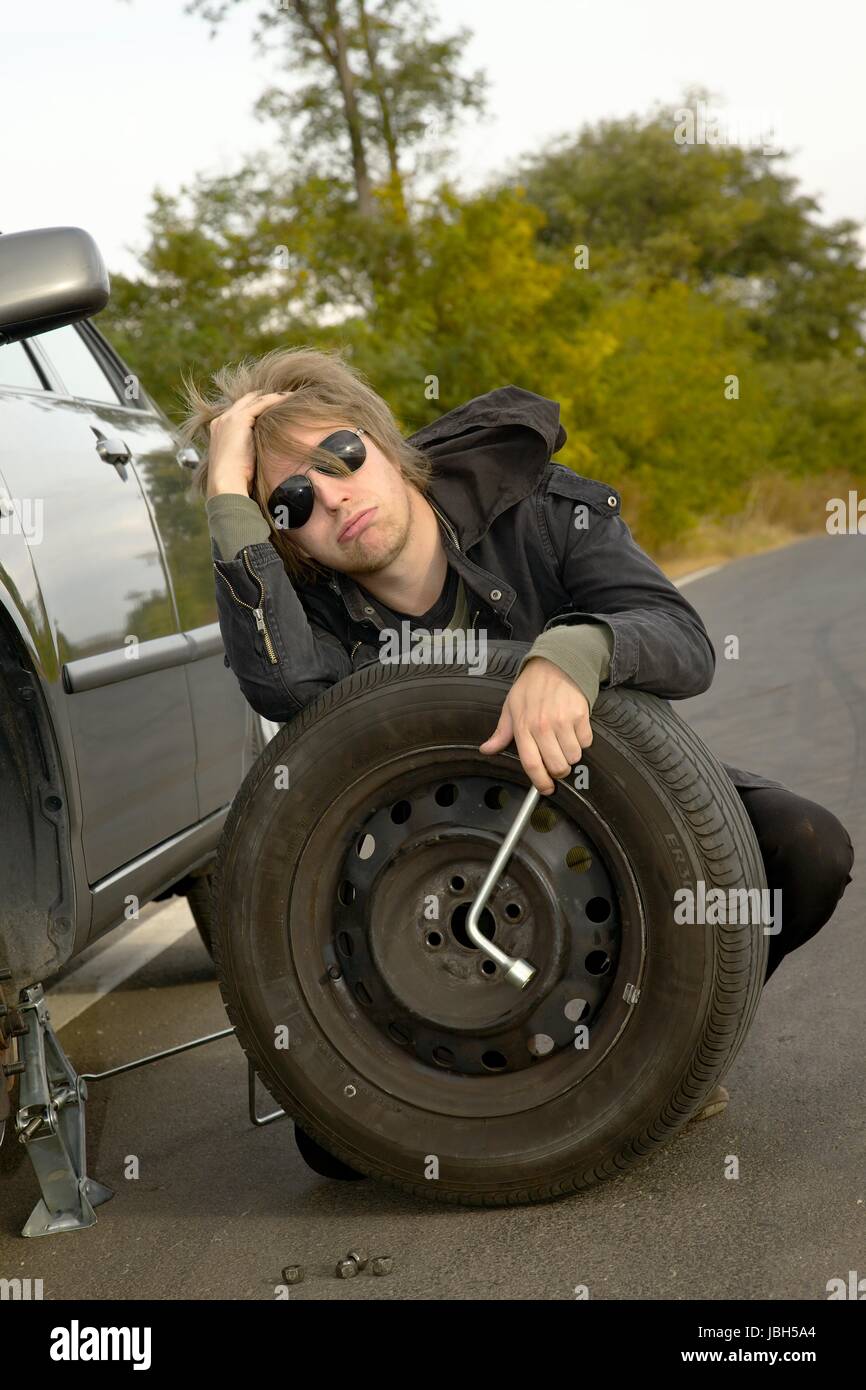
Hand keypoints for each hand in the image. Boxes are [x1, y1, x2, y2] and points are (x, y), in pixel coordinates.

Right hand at [206, 390, 293, 498]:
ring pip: (255, 399)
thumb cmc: (235, 481)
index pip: (239, 411)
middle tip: (285, 396)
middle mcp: (221, 420)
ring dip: (274, 396)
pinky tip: (290, 399)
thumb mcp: (241, 461)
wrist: (225, 484)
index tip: (273, 407)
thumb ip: (248, 451)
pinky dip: (276, 400)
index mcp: (219, 429)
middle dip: (265, 397)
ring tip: (292, 395)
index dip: (256, 407)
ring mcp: (229, 418)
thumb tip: (264, 456)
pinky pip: (261, 403)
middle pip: (246, 400)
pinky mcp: (239, 419)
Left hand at [478, 657, 592, 794]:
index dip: (540, 782)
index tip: (546, 789)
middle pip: (557, 766)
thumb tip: (486, 750)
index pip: (531, 764)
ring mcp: (563, 721)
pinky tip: (574, 730)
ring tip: (565, 742)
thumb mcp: (511, 708)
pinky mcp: (581, 715)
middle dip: (559, 771)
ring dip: (571, 755)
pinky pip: (587, 742)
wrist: (555, 664)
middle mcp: (542, 726)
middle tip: (558, 764)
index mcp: (523, 727)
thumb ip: (501, 733)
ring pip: (574, 757)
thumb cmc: (530, 688)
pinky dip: (583, 741)